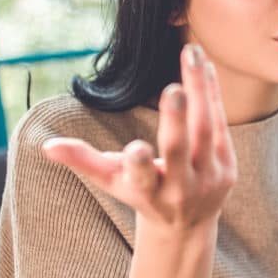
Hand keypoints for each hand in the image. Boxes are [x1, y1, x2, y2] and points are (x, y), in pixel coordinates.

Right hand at [42, 44, 237, 234]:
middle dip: (176, 122)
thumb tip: (48, 146)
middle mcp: (181, 188)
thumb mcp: (112, 181)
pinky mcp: (228, 166)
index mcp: (148, 193)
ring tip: (190, 53)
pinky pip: (220, 124)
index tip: (135, 148)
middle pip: (179, 152)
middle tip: (174, 90)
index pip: (143, 180)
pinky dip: (212, 94)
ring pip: (205, 131)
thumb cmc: (142, 194)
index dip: (139, 165)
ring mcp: (208, 178)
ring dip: (200, 91)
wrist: (188, 224)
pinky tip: (204, 64)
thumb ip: (84, 161)